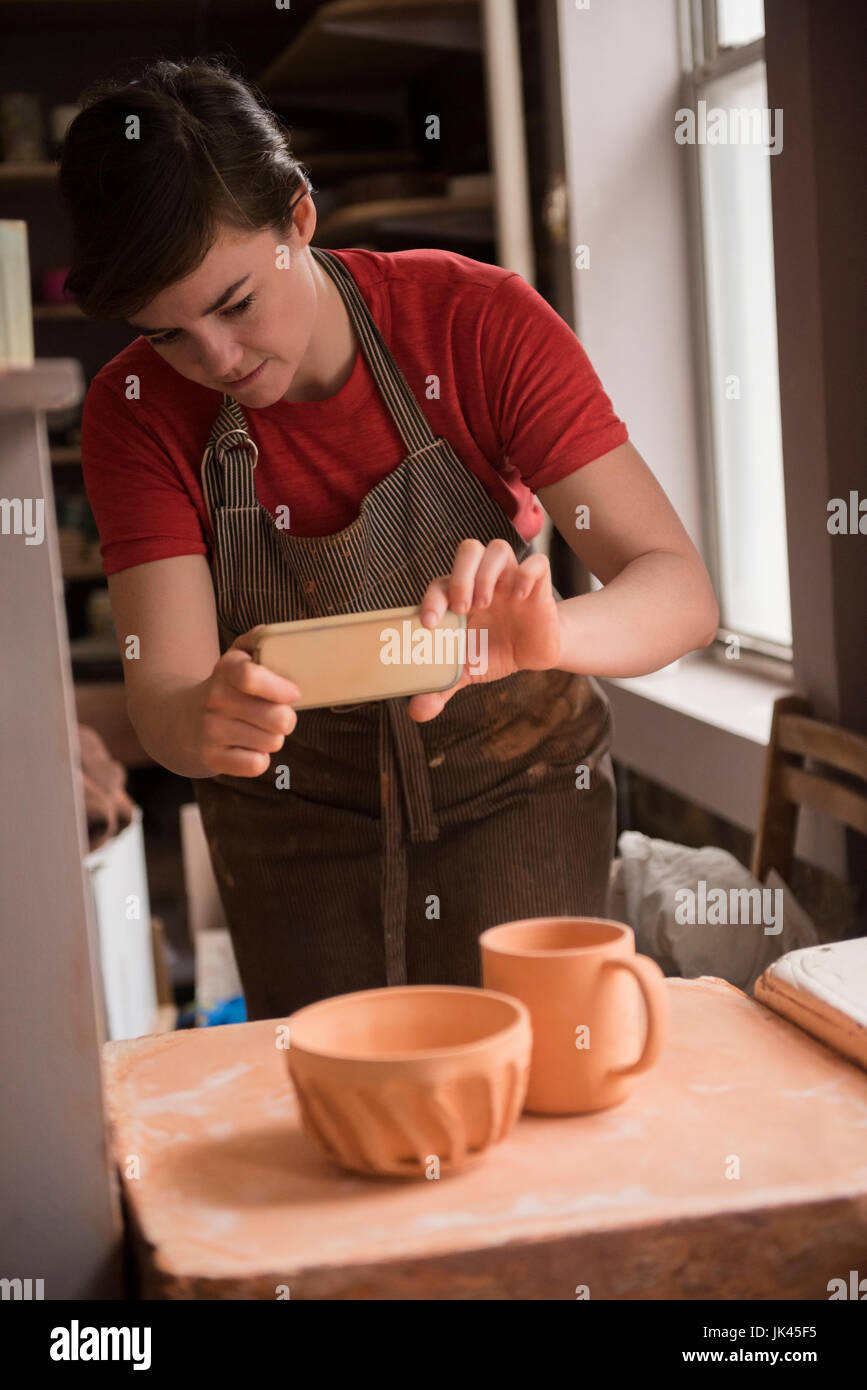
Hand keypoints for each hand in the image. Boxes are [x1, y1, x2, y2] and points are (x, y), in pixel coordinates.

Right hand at [193, 626, 301, 776]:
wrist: (178, 719)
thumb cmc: (224, 687)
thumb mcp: (235, 658)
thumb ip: (258, 640)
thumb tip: (273, 634)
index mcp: (226, 670)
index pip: (252, 677)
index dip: (282, 688)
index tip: (293, 693)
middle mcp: (215, 699)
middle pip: (279, 719)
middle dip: (286, 718)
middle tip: (275, 714)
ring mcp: (211, 731)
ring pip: (273, 742)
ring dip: (272, 738)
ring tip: (256, 729)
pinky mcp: (211, 759)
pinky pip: (257, 765)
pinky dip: (258, 759)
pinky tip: (246, 748)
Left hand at [408, 538, 561, 721]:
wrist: (534, 653)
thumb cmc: (494, 653)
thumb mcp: (466, 672)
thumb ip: (441, 687)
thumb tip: (416, 712)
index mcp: (459, 597)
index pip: (439, 583)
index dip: (431, 599)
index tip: (429, 623)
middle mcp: (482, 581)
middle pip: (468, 550)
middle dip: (460, 575)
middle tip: (462, 607)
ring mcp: (509, 580)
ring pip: (497, 548)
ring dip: (487, 574)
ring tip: (486, 604)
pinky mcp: (537, 585)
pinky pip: (537, 563)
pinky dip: (527, 574)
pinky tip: (521, 598)